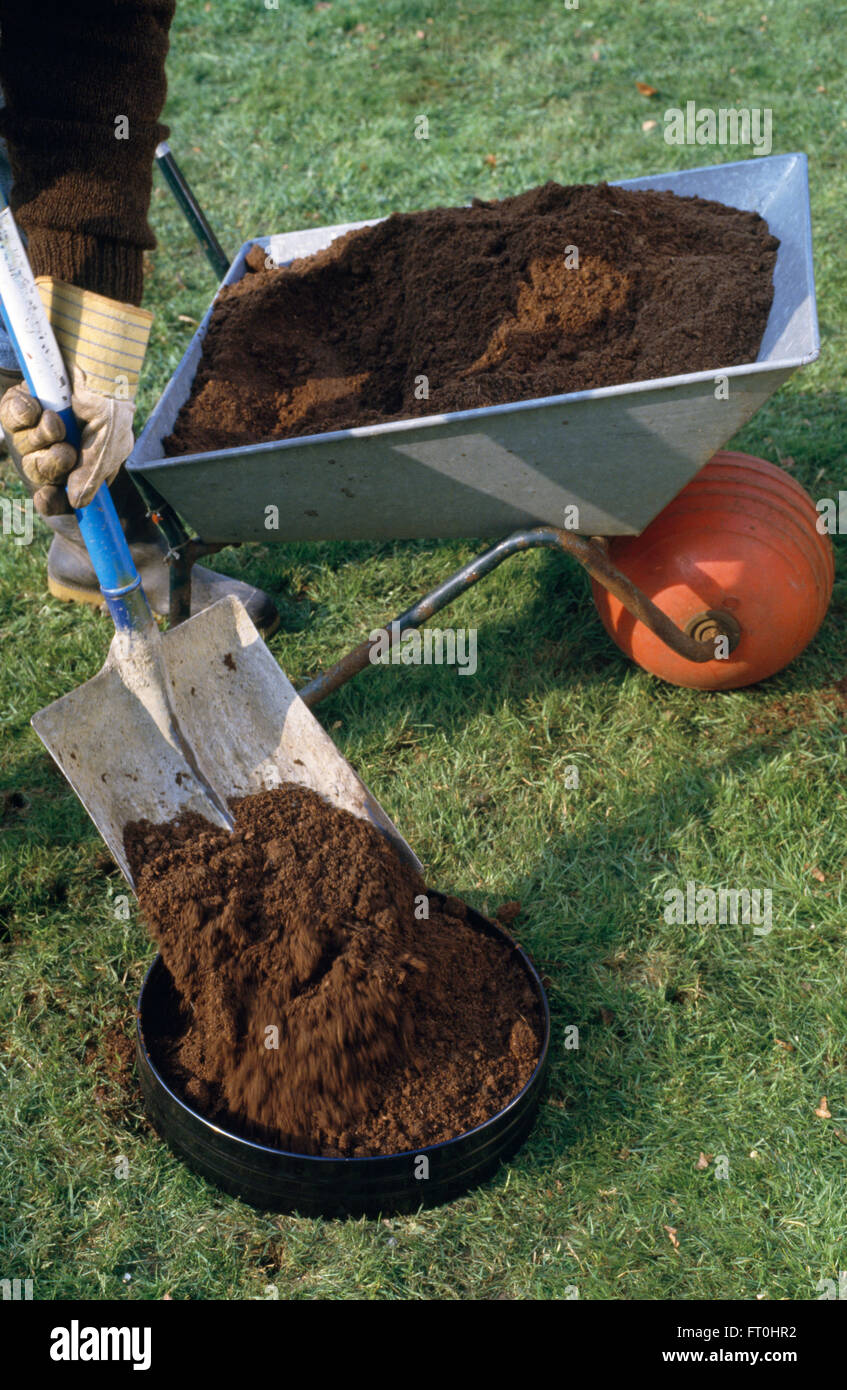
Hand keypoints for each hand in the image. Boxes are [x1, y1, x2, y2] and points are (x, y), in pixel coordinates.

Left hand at [0, 364, 134, 514]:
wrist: (98, 359)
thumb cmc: (112, 402)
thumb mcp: (111, 444)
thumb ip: (93, 475)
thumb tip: (77, 501)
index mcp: (82, 462)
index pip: (61, 492)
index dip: (51, 500)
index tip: (44, 499)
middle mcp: (57, 445)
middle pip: (38, 470)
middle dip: (49, 465)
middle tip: (65, 452)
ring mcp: (37, 424)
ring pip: (23, 446)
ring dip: (38, 438)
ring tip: (55, 423)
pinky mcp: (23, 401)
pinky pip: (10, 416)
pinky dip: (20, 414)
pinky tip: (35, 407)